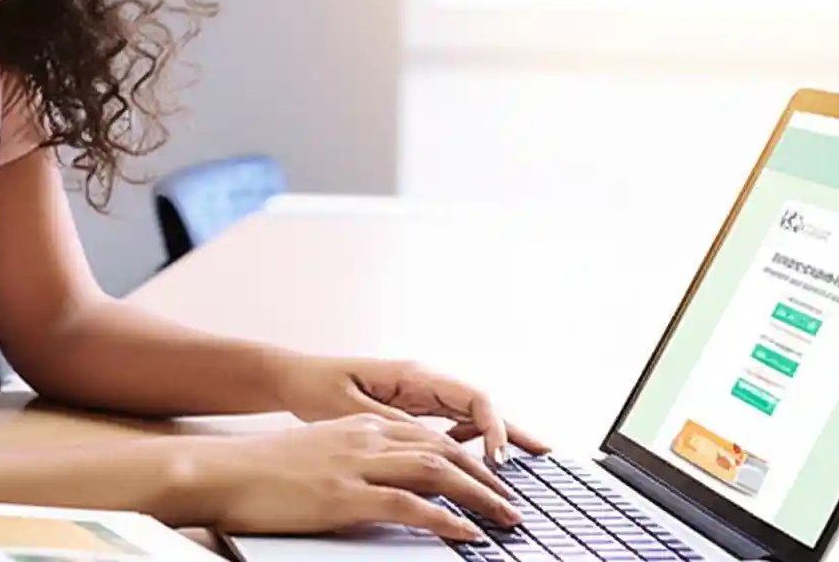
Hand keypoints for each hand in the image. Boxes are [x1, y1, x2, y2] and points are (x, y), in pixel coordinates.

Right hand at [196, 414, 523, 539]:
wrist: (222, 472)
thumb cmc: (262, 470)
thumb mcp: (318, 453)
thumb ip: (356, 460)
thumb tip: (386, 483)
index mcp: (360, 426)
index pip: (428, 435)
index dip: (467, 455)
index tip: (492, 476)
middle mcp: (366, 437)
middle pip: (443, 450)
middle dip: (485, 475)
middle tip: (512, 501)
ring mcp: (357, 464)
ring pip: (438, 471)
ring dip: (480, 495)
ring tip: (505, 517)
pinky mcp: (345, 495)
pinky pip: (410, 504)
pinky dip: (446, 519)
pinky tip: (467, 533)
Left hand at [276, 356, 550, 465]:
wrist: (293, 377)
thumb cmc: (317, 387)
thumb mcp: (353, 411)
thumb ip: (396, 427)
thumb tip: (435, 447)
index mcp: (416, 375)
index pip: (473, 398)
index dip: (494, 428)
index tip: (498, 460)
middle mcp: (425, 381)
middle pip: (482, 406)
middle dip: (513, 430)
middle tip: (545, 455)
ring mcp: (421, 394)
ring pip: (472, 416)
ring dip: (496, 438)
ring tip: (524, 463)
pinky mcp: (413, 407)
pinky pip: (452, 424)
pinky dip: (471, 442)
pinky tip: (477, 464)